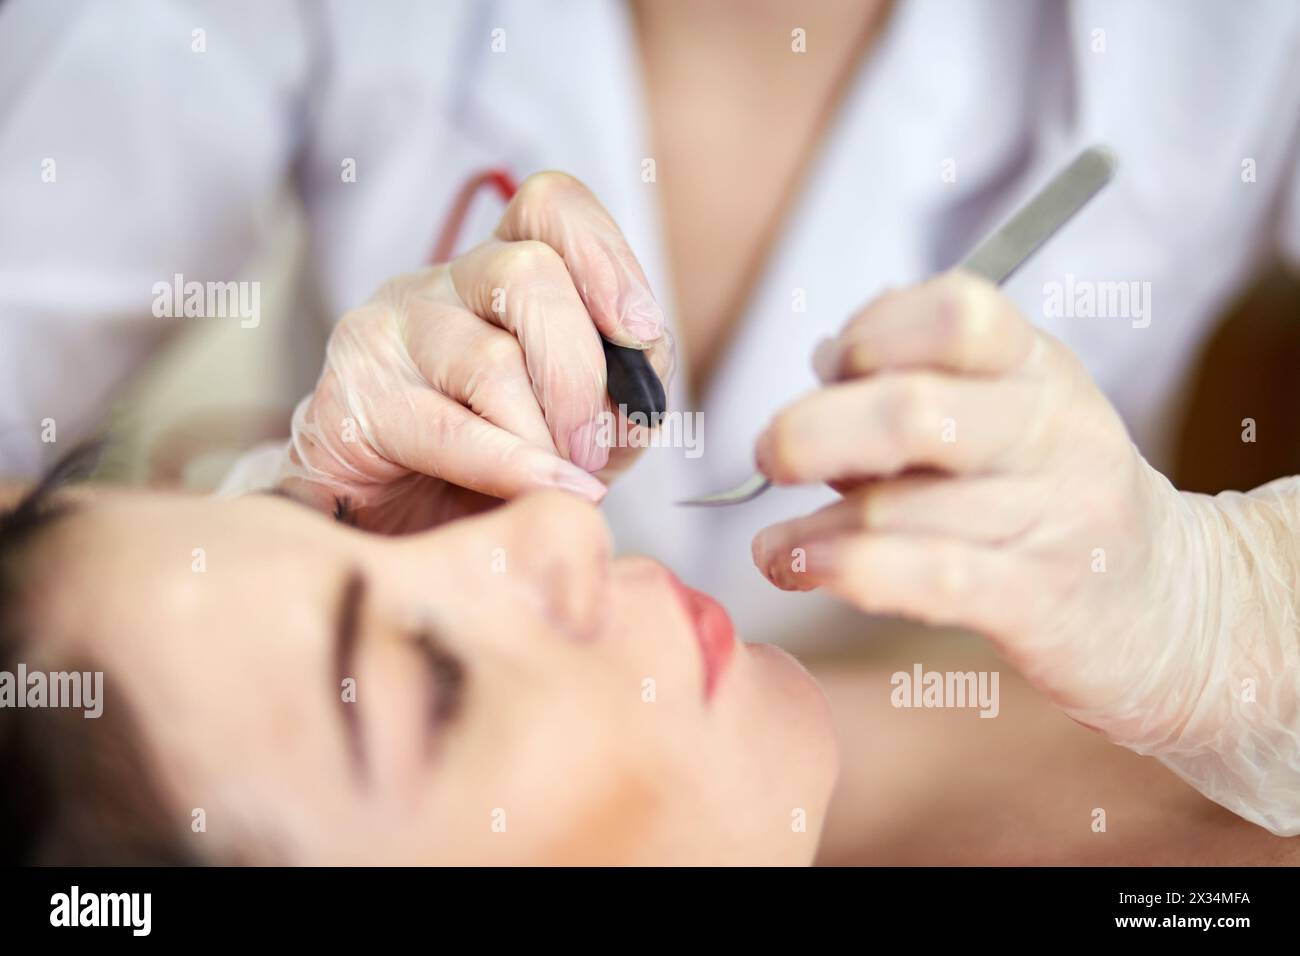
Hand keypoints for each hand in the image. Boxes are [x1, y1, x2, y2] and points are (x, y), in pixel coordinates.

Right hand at [278, 172, 672, 531]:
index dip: (603, 254)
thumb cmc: (506, 473)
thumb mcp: (595, 428)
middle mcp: (441, 283)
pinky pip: (449, 428)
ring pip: (492, 360)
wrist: (414, 539)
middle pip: (528, 274)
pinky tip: (551, 489)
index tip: (639, 329)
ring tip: (565, 481)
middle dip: (580, 371)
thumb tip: (642, 355)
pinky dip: (515, 466)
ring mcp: (389, 331)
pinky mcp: (353, 396)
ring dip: (547, 436)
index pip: (549, 206)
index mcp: (502, 272)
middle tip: (594, 447)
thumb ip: (629, 385)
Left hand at [750, 270, 1297, 797]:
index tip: (834, 367)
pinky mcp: (1038, 601)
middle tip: (774, 453)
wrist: (1172, 607)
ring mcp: (1051, 517)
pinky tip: (796, 567)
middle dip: (814, 431)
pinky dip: (840, 569)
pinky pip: (924, 577)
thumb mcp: (1008, 412)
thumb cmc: (1051, 495)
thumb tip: (824, 361)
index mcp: (1039, 366)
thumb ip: (918, 380)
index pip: (955, 313)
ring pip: (898, 508)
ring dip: (811, 525)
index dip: (873, 332)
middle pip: (913, 412)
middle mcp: (1053, 431)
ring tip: (775, 545)